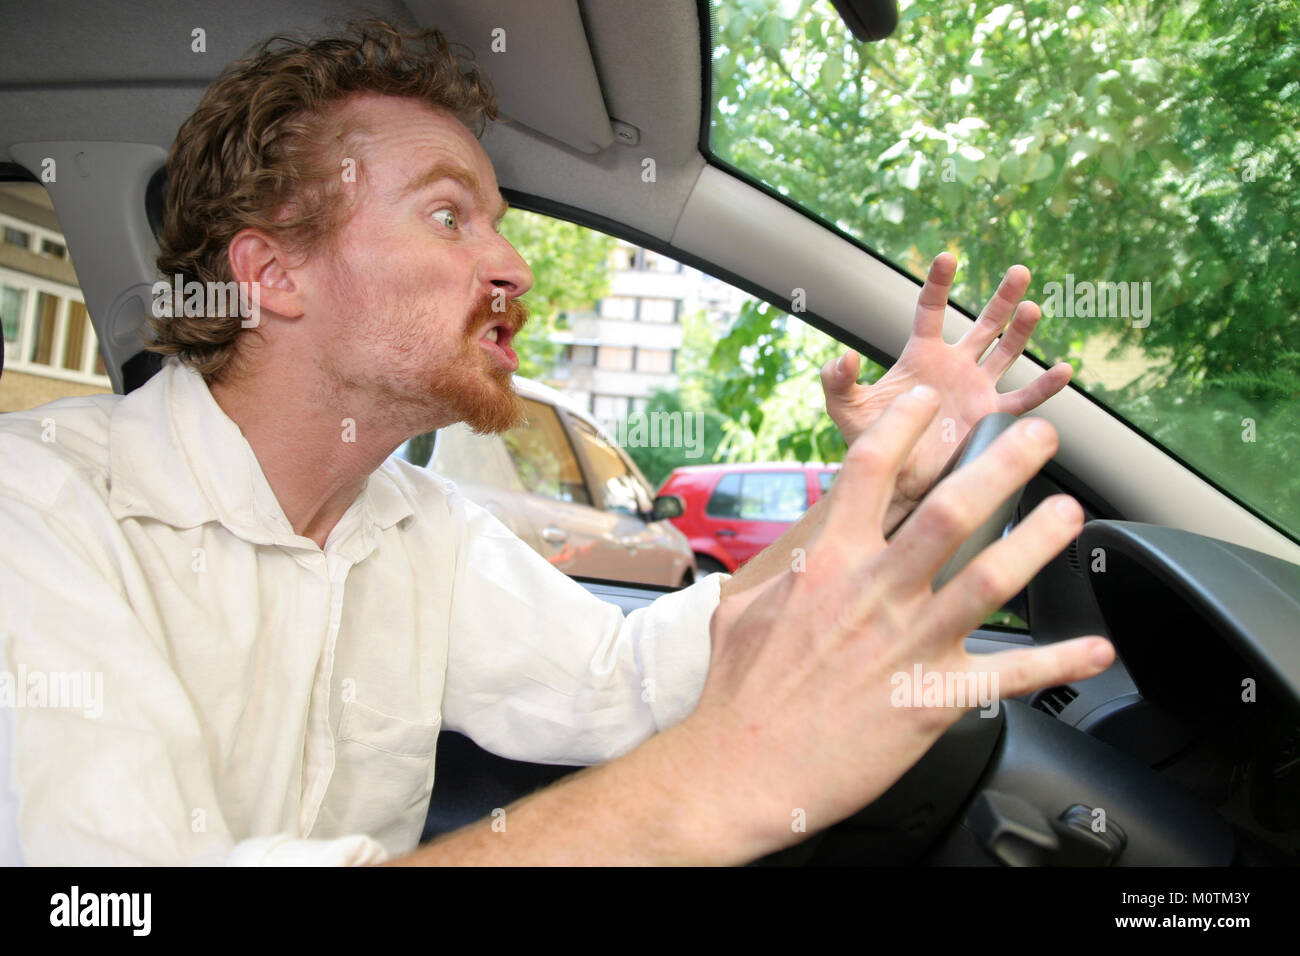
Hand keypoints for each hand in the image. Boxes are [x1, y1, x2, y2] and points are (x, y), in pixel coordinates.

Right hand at [688, 387, 1112, 860]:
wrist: (742, 768)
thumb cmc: (739, 692)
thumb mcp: (743, 610)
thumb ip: (781, 573)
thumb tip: (795, 557)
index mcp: (826, 562)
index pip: (870, 470)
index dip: (905, 425)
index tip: (930, 402)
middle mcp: (873, 591)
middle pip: (949, 508)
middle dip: (1003, 464)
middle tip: (1039, 436)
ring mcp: (906, 642)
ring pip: (990, 578)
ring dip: (1039, 541)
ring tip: (1070, 512)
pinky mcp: (931, 697)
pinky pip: (1009, 676)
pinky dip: (1058, 661)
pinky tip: (1094, 649)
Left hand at [820, 253, 1071, 520]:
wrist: (893, 480)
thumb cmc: (869, 442)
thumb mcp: (846, 408)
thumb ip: (838, 381)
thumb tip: (844, 357)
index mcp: (921, 356)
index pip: (930, 311)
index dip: (938, 285)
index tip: (947, 258)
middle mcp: (954, 367)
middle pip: (983, 325)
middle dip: (1001, 299)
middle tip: (1018, 272)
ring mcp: (976, 390)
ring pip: (1006, 353)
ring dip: (1020, 332)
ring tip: (1032, 309)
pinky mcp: (991, 417)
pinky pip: (1024, 399)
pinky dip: (1045, 387)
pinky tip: (1063, 370)